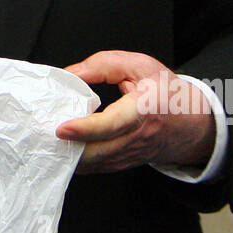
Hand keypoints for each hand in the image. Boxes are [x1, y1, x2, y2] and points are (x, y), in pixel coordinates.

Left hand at [56, 51, 215, 173]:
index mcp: (145, 109)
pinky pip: (95, 167)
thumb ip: (103, 65)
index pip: (113, 124)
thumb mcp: (138, 65)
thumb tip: (70, 74)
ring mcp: (131, 155)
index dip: (86, 128)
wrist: (190, 122)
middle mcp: (138, 137)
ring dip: (70, 154)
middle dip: (68, 146)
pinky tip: (63, 147)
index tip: (61, 127)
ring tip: (47, 140)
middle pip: (98, 151)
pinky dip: (77, 159)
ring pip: (94, 164)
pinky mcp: (123, 164)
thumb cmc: (164, 91)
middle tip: (43, 133)